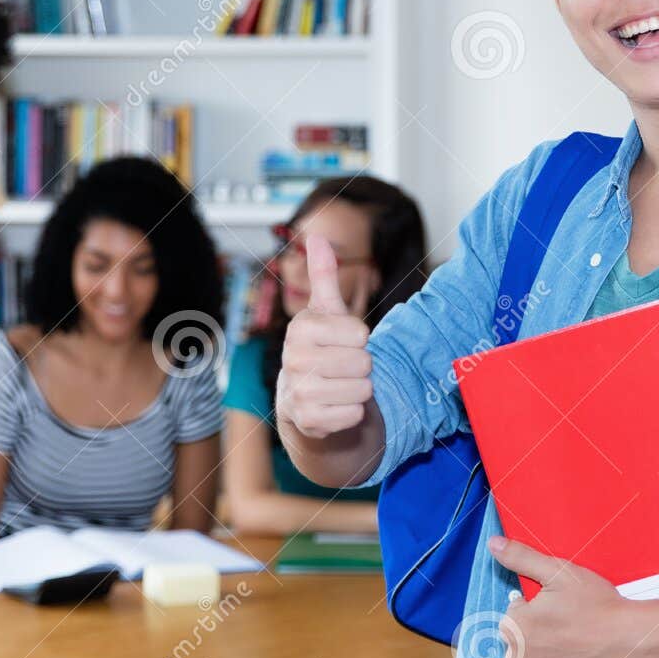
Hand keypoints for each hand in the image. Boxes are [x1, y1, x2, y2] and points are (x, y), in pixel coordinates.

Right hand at [276, 234, 373, 438]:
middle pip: (363, 362)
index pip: (361, 334)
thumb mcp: (325, 312)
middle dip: (361, 366)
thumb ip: (324, 275)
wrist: (302, 400)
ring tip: (339, 385)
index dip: (359, 339)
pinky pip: (354, 414)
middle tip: (342, 366)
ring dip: (359, 389)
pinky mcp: (309, 421)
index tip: (342, 342)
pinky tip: (336, 406)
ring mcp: (299, 392)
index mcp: (300, 329)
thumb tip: (318, 236)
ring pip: (362, 389)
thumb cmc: (321, 349)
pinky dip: (353, 412)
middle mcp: (295, 359)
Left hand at [491, 535, 658, 657]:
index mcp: (514, 627)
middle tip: (568, 626)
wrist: (632, 639)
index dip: (536, 608)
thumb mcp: (558, 571)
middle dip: (536, 634)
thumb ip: (521, 557)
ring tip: (573, 644)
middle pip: (519, 642)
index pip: (514, 615)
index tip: (558, 607)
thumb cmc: (596, 604)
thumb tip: (493, 543)